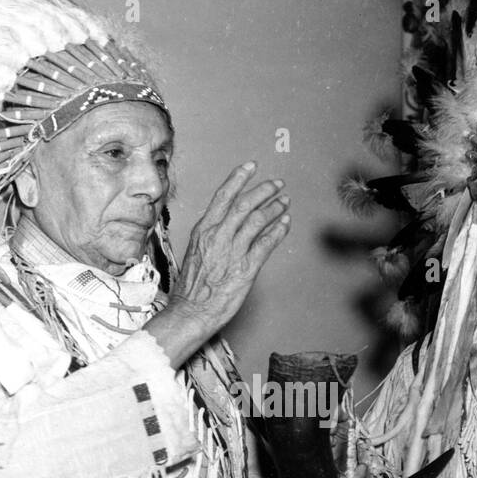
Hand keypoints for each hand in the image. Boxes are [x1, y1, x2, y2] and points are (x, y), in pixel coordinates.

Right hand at [146, 162, 289, 365]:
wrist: (191, 311)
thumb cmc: (192, 285)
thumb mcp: (196, 251)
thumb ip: (212, 234)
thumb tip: (226, 222)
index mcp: (204, 230)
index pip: (223, 196)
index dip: (239, 178)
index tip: (251, 166)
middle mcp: (218, 236)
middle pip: (245, 204)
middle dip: (264, 190)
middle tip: (277, 184)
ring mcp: (233, 252)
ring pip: (258, 220)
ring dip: (274, 208)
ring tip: (284, 203)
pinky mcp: (246, 268)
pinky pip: (266, 243)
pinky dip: (278, 230)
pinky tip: (285, 224)